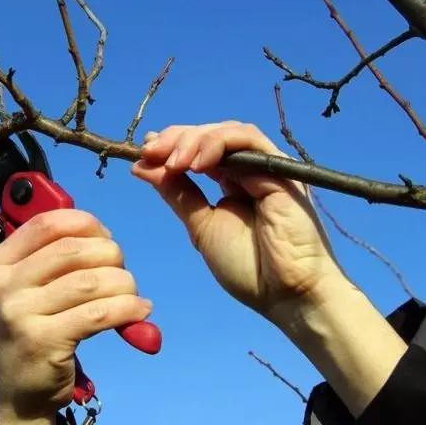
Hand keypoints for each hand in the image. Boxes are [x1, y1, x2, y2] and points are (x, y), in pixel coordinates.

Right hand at [0, 209, 152, 422]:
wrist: (17, 390)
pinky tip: (140, 310)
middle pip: (74, 250)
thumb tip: (105, 238)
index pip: (48, 223)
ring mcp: (18, 314)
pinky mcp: (42, 341)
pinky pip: (99, 313)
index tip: (106, 237)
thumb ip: (57, 257)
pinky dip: (128, 307)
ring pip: (91, 281)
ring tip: (131, 294)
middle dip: (111, 255)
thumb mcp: (31, 287)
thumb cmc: (34, 327)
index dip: (86, 224)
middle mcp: (2, 285)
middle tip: (120, 272)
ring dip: (124, 284)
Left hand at [131, 121, 342, 324]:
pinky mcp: (280, 168)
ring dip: (194, 140)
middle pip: (210, 135)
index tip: (143, 154)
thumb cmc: (246, 265)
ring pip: (227, 132)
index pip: (199, 150)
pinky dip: (219, 143)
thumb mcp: (201, 225)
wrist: (284, 293)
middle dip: (177, 139)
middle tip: (151, 152)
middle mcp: (248, 169)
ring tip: (173, 161)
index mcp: (231, 182)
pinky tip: (197, 163)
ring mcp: (265, 167)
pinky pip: (248, 140)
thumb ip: (177, 193)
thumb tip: (141, 167)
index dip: (171, 146)